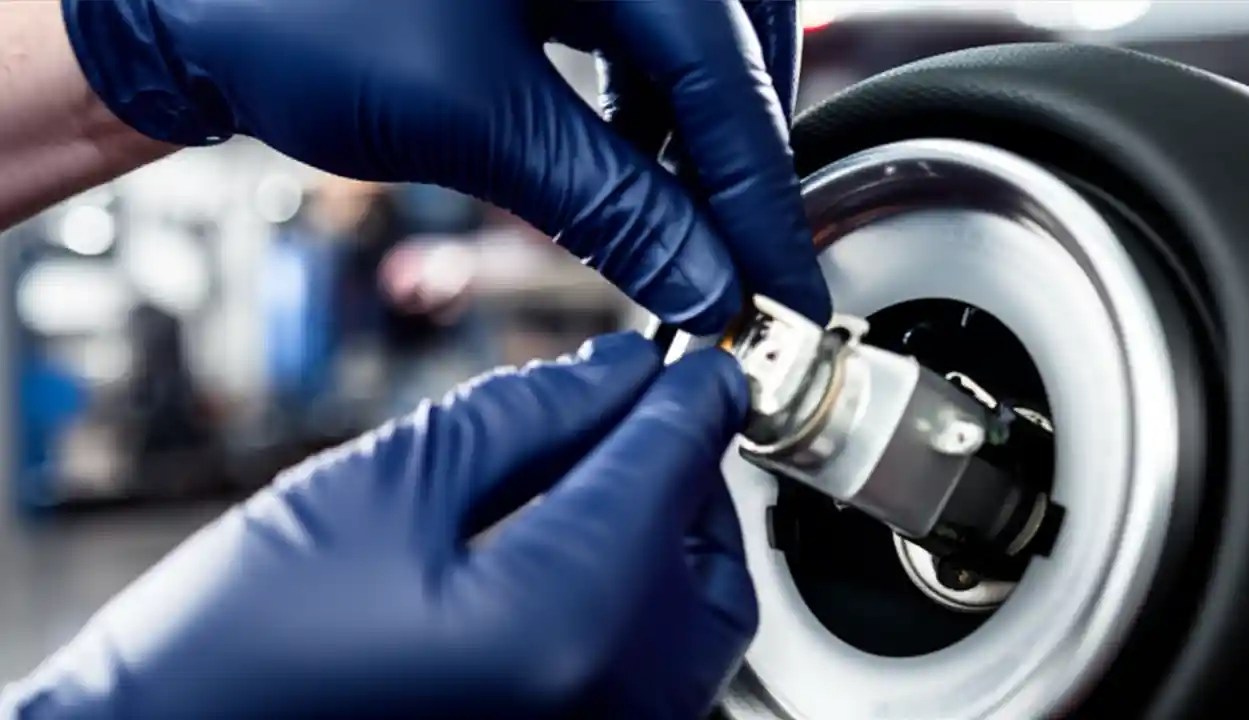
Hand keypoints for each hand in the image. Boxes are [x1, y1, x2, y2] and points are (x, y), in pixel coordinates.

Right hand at [2, 333, 755, 718]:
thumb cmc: (236, 644)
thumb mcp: (386, 486)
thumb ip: (527, 416)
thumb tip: (619, 371)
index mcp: (568, 618)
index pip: (672, 471)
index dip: (690, 394)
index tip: (693, 356)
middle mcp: (609, 702)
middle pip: (711, 559)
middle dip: (684, 473)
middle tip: (632, 415)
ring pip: (690, 623)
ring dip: (662, 536)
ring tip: (592, 474)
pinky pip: (642, 671)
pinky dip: (629, 600)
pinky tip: (568, 551)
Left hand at [61, 0, 830, 332]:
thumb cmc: (298, 20)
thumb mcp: (478, 124)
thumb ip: (613, 206)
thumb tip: (704, 283)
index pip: (728, 78)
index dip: (762, 200)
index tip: (784, 288)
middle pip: (737, 42)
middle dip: (742, 156)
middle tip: (744, 257)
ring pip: (695, 38)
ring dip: (697, 134)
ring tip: (686, 223)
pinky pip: (638, 30)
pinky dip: (647, 103)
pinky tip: (633, 161)